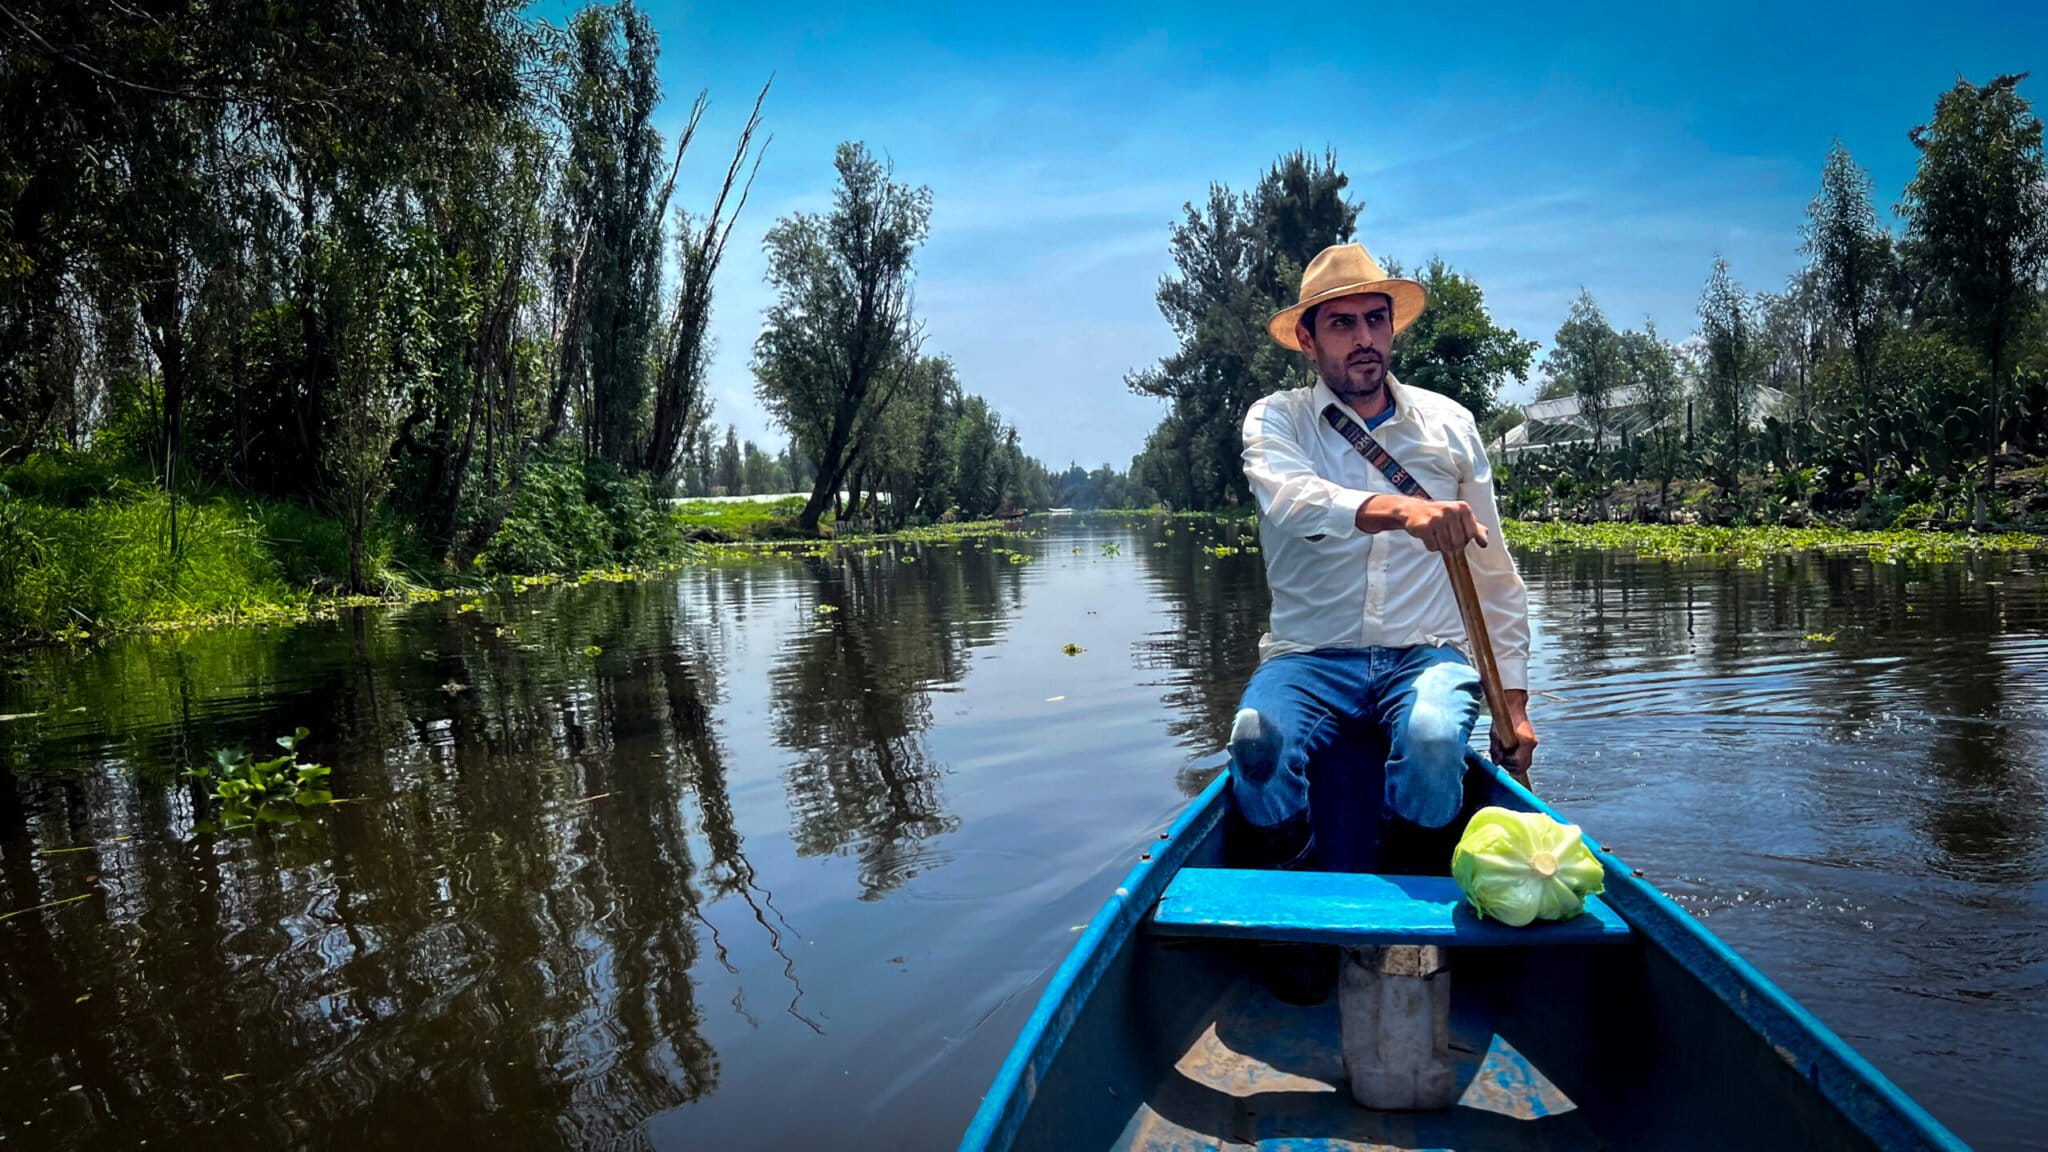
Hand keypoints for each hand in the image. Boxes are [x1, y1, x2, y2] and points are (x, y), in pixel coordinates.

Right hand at [1361, 494, 1488, 552]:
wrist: (1413, 510)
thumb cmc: (1439, 516)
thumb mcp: (1459, 518)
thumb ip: (1475, 529)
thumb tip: (1485, 542)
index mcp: (1463, 507)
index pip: (1472, 534)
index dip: (1464, 539)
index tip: (1456, 535)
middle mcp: (1451, 510)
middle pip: (1459, 542)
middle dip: (1451, 545)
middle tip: (1443, 536)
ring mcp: (1437, 518)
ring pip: (1446, 546)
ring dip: (1440, 545)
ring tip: (1435, 535)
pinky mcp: (1424, 526)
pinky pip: (1433, 546)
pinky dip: (1430, 545)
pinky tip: (1427, 535)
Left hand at [1491, 689, 1537, 785]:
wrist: (1513, 705)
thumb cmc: (1504, 717)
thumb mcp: (1495, 734)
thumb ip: (1495, 750)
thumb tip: (1497, 762)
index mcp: (1525, 741)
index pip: (1518, 762)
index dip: (1508, 763)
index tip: (1501, 758)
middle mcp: (1532, 743)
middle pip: (1524, 765)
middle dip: (1512, 765)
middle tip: (1502, 757)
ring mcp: (1533, 742)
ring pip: (1526, 762)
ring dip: (1515, 762)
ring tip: (1505, 752)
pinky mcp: (1532, 741)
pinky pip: (1526, 755)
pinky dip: (1518, 757)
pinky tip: (1510, 750)